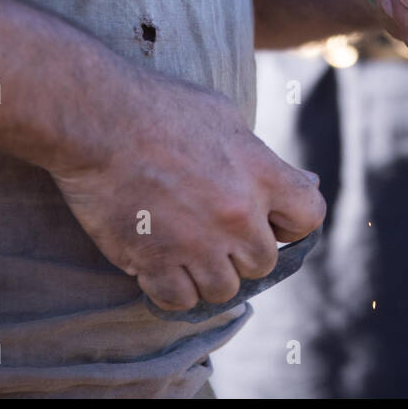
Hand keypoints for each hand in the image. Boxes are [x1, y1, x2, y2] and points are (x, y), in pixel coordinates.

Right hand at [48, 78, 325, 310]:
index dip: (291, 222)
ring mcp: (197, 243)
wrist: (98, 118)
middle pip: (263, 261)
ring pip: (224, 289)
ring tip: (187, 249)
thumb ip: (265, 159)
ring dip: (209, 274)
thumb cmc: (161, 107)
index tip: (270, 219)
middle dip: (243, 251)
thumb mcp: (226, 118)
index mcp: (261, 174)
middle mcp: (237, 215)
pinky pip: (180, 301)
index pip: (309, 217)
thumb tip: (308, 182)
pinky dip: (173, 289)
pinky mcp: (155, 262)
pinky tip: (161, 264)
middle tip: (214, 232)